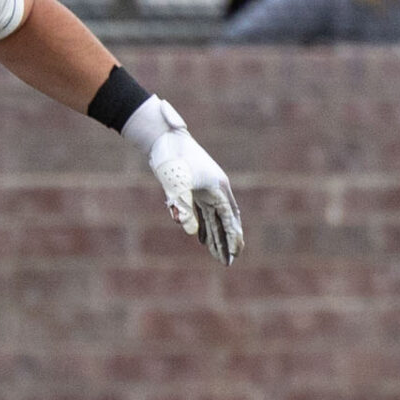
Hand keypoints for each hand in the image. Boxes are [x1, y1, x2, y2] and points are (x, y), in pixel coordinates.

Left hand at [121, 97, 243, 265]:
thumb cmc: (171, 159)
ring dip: (216, 237)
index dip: (233, 237)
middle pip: (225, 221)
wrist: (163, 137)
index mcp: (218, 188)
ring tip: (219, 256)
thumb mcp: (176, 186)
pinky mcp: (194, 189)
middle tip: (228, 262)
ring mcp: (205, 189)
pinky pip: (202, 212)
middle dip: (226, 241)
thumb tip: (191, 233)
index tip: (235, 254)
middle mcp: (215, 190)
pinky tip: (201, 239)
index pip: (229, 219)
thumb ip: (184, 209)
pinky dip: (204, 226)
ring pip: (214, 218)